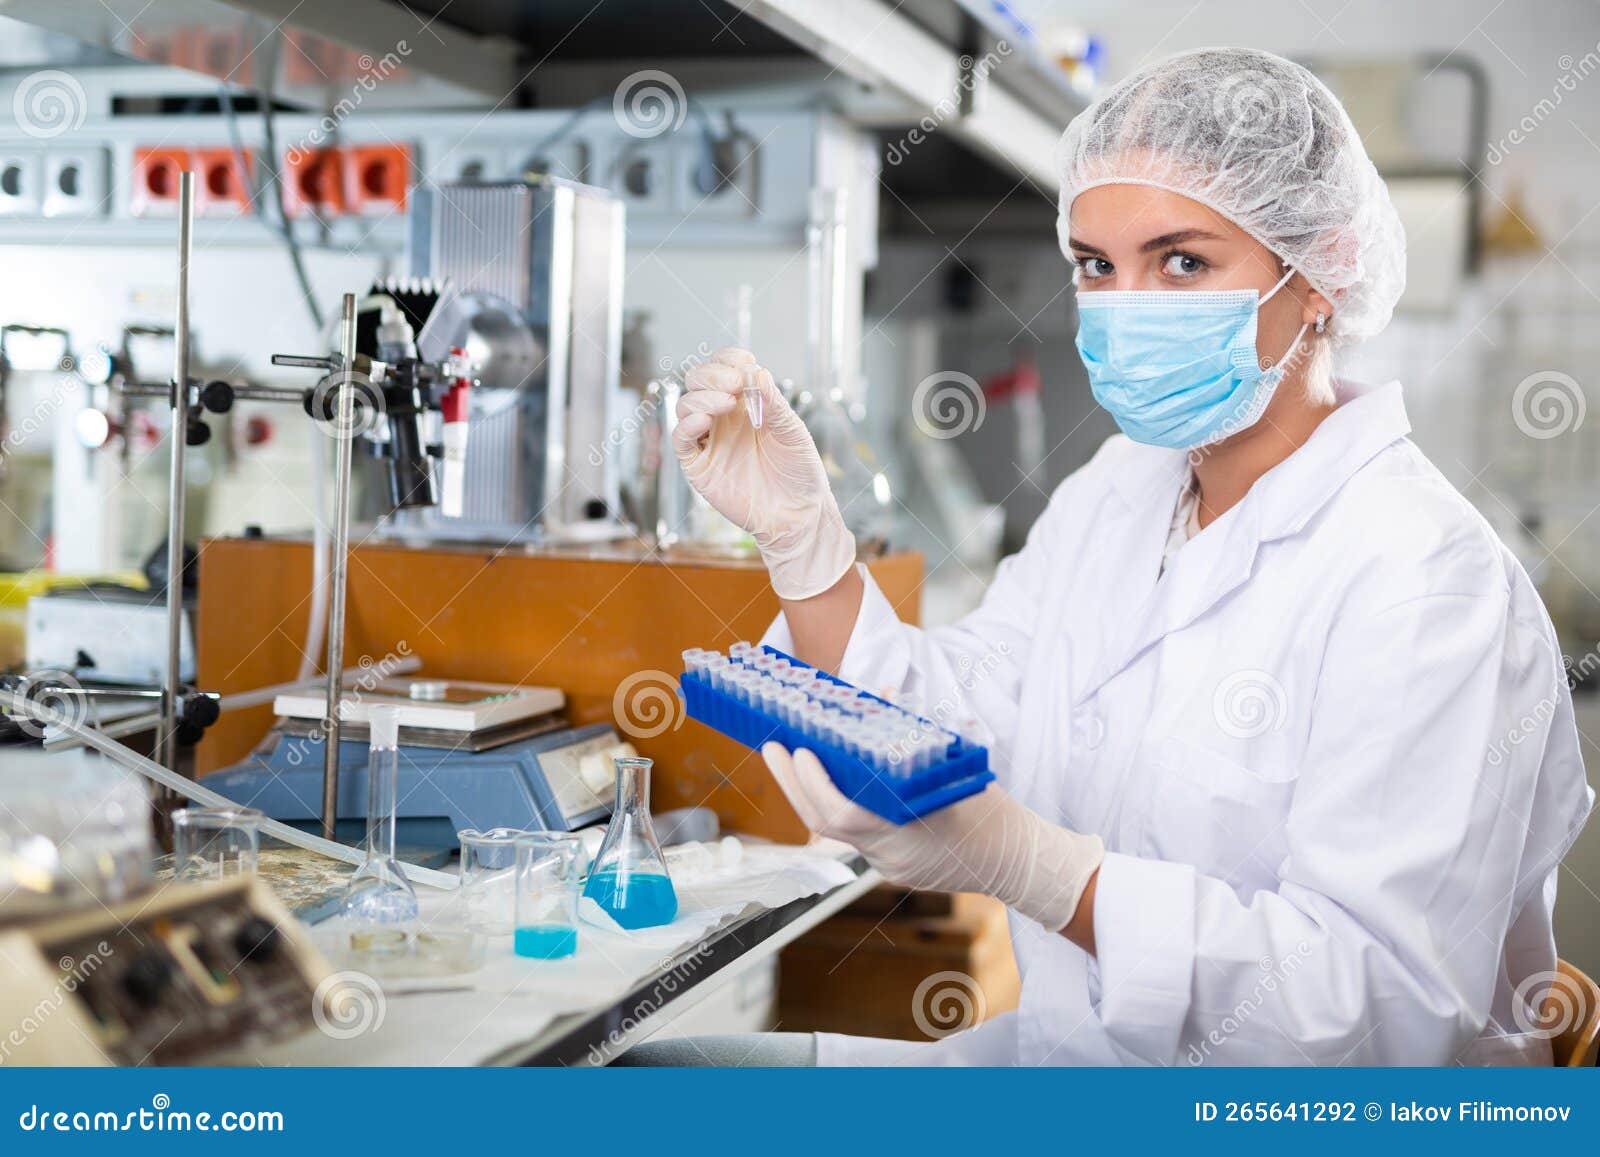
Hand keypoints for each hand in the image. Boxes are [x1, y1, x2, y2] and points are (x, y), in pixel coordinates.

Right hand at [673, 347, 855, 600]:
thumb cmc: (798, 471)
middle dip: (711, 374)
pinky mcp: (699, 464)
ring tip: (725, 403)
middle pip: (698, 380)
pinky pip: (681, 438)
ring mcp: (709, 440)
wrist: (797, 514)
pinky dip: (686, 424)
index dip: (728, 359)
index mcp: (746, 403)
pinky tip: (704, 420)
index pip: (725, 367)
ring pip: (686, 405)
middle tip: (733, 385)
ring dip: (701, 397)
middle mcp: (724, 417)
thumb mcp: (792, 431)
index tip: (743, 363)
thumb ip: (773, 402)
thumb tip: (756, 371)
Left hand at [761, 743, 1103, 931]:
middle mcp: (890, 855)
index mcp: (905, 829)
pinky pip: (857, 839)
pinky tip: (832, 784)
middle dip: (793, 785)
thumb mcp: (955, 768)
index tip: (799, 750)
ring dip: (811, 796)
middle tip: (773, 747)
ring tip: (792, 760)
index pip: (841, 813)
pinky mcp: (893, 871)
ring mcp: (890, 867)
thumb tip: (881, 692)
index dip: (813, 783)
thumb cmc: (992, 813)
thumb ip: (914, 734)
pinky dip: (840, 809)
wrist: (1020, 864)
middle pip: (825, 826)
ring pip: (837, 834)